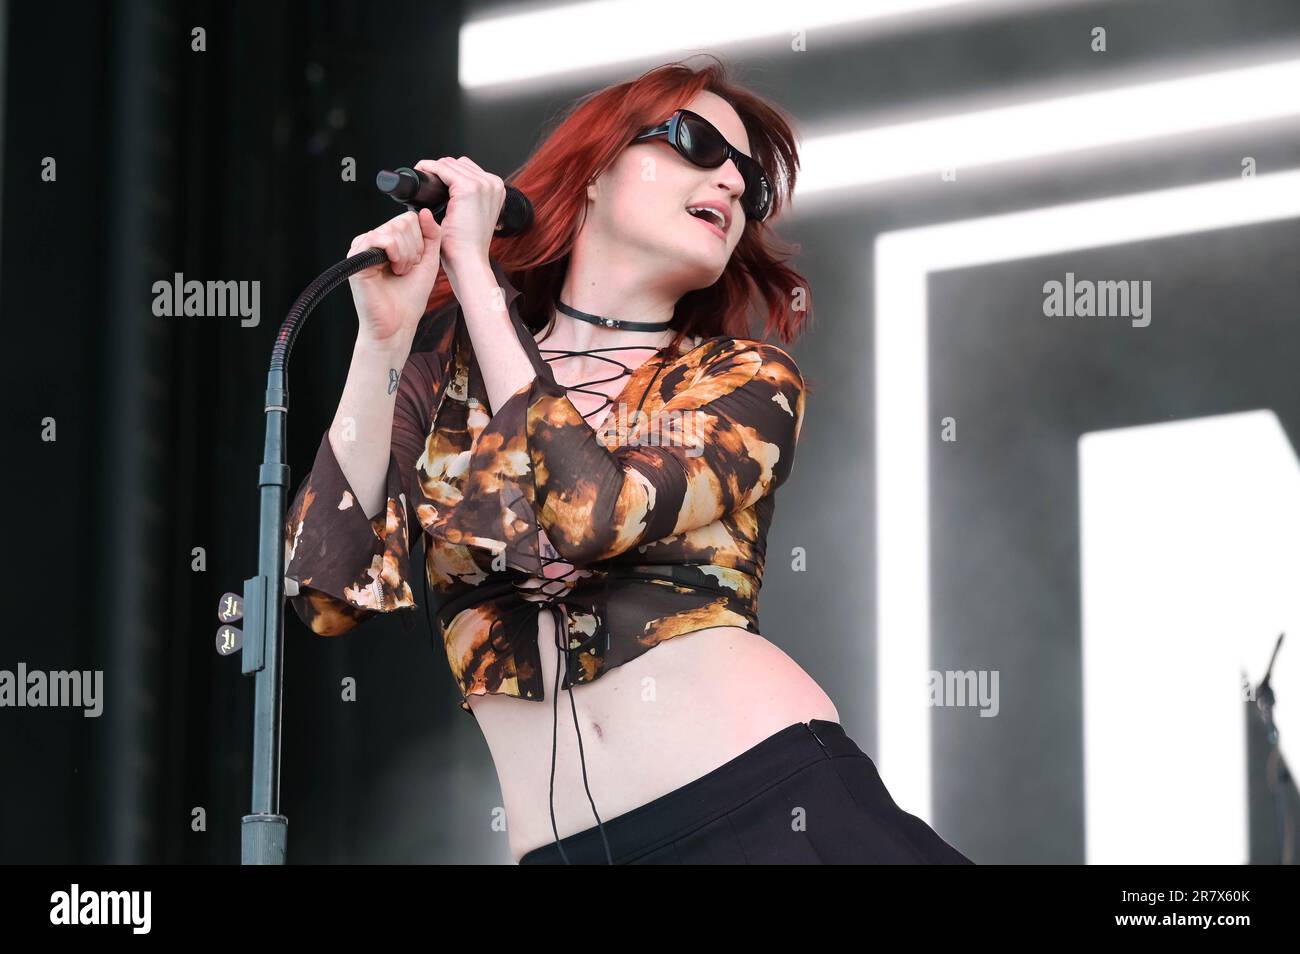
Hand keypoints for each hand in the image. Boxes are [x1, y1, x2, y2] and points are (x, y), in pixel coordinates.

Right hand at [346, 207, 441, 344]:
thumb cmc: (409, 297)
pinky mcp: (357, 257)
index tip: (415, 262)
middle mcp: (373, 240)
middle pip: (403, 222)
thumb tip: (423, 212)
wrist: (398, 324)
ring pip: (394, 229)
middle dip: (414, 249)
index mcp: (388, 240)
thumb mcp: (428, 261)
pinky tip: (393, 271)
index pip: (409, 219)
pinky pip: (381, 239)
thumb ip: (431, 235)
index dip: (420, 241)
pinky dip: (396, 255)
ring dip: (406, 255)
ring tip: (400, 272)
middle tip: (406, 270)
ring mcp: (363, 247)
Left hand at [413, 156, 504, 287]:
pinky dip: (430, 168)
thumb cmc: (466, 246)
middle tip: (425, 182)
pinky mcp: (469, 187)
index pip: (467, 169)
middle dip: (440, 171)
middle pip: (459, 164)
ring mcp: (483, 184)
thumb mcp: (470, 217)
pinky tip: (422, 173)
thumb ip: (463, 201)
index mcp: (496, 190)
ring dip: (434, 169)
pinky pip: (443, 168)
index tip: (433, 180)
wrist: (468, 261)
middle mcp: (493, 184)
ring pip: (450, 164)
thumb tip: (442, 189)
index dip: (447, 173)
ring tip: (422, 179)